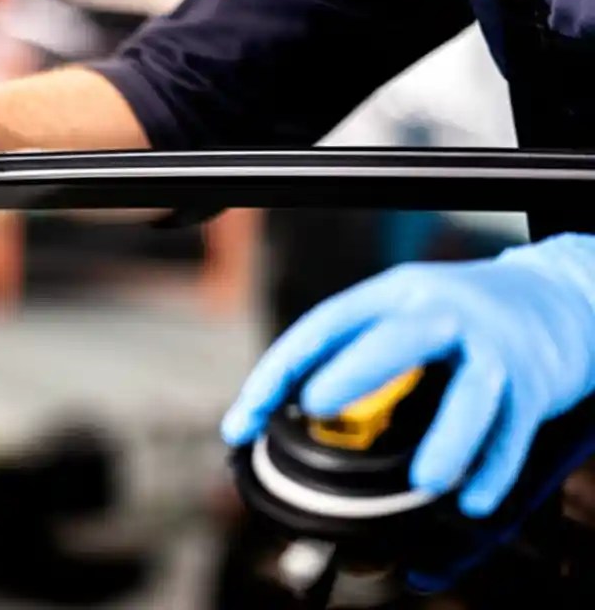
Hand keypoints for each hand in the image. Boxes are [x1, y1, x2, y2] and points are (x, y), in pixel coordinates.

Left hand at [221, 233, 594, 516]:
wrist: (555, 297)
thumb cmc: (457, 319)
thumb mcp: (398, 315)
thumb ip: (347, 354)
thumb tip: (280, 413)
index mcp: (391, 295)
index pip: (323, 327)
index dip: (277, 372)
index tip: (241, 420)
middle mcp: (441, 313)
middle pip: (397, 340)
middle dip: (354, 372)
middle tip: (316, 406)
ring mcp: (492, 346)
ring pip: (472, 391)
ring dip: (449, 439)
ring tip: (425, 482)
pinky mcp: (533, 381)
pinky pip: (514, 429)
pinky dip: (494, 467)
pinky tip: (472, 500)